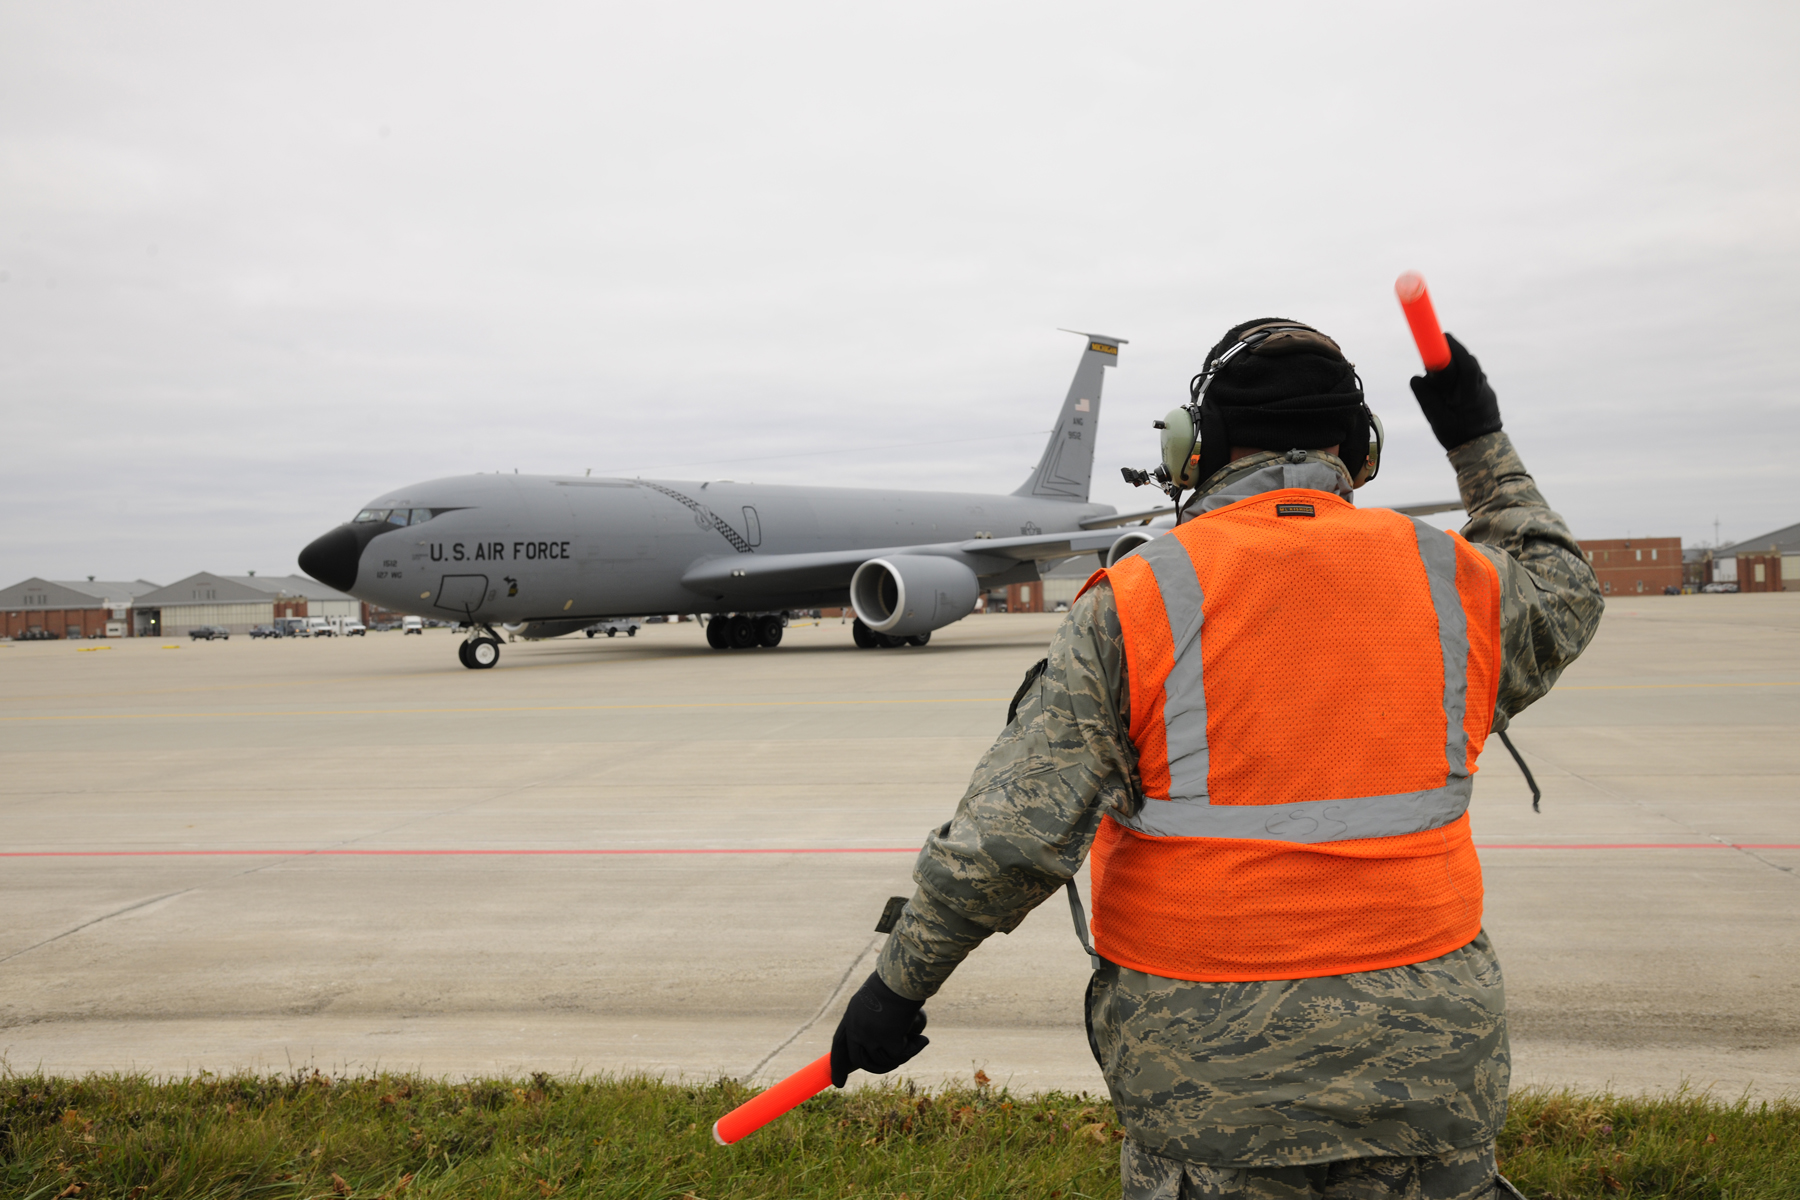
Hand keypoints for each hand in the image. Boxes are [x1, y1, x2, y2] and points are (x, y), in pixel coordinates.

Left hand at [829, 972, 928, 1086]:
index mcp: (851, 1016)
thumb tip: (891, 1049)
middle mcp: (856, 1029)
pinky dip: (914, 1048)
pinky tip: (922, 1038)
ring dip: (902, 1053)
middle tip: (895, 1062)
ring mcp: (870, 1037)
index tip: (838, 1083)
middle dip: (875, 1067)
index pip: (839, 1045)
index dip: (837, 1065)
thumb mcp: (879, 1000)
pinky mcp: (887, 1042)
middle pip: (860, 1060)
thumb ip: (878, 1021)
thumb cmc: (896, 983)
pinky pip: (900, 1056)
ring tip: (916, 1039)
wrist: (903, 979)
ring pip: (884, 1060)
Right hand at [1409, 333, 1502, 449]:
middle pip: (1468, 362)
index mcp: (1471, 392)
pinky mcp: (1486, 395)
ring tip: (1440, 380)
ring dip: (1456, 368)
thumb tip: (1416, 377)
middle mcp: (1482, 387)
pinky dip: (1461, 378)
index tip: (1442, 335)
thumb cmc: (1458, 436)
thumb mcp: (1436, 418)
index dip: (1454, 347)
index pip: (1465, 362)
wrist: (1484, 451)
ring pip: (1471, 371)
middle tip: (1435, 354)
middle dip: (1452, 355)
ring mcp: (1486, 390)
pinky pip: (1473, 379)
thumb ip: (1426, 396)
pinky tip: (1450, 391)